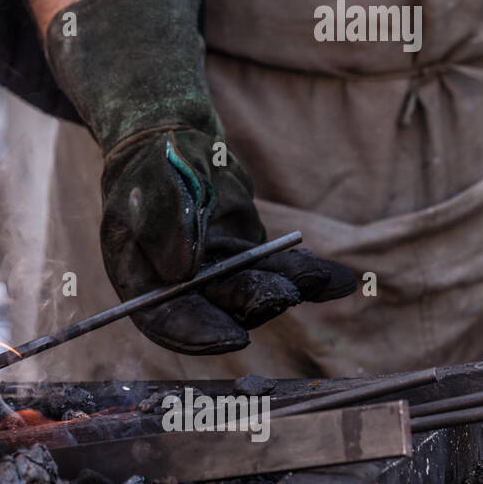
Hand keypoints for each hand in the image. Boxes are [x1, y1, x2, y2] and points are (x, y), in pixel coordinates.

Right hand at [34, 0, 354, 353]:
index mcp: (144, 281)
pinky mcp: (249, 259)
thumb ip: (159, 227)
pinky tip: (338, 281)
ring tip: (320, 281)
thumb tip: (182, 271)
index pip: (168, 320)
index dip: (198, 333)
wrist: (170, 147)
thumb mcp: (143, 188)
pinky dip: (309, 277)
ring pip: (254, 293)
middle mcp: (182, 289)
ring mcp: (219, 275)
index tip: (232, 336)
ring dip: (286, 290)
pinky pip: (282, 271)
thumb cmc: (148, 167)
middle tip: (278, 297)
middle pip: (218, 312)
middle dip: (250, 308)